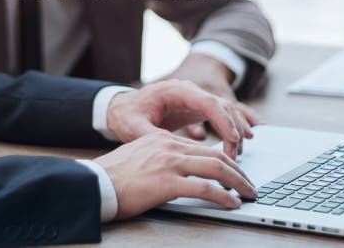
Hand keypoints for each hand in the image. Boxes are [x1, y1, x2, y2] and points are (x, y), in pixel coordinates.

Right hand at [95, 130, 257, 219]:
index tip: (234, 173)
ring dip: (238, 182)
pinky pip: (205, 188)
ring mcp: (168, 163)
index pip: (201, 147)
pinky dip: (223, 196)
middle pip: (214, 155)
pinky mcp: (167, 183)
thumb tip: (178, 170)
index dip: (223, 160)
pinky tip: (231, 203)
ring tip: (249, 194)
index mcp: (162, 140)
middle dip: (237, 171)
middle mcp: (168, 147)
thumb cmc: (112, 176)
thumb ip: (159, 157)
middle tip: (249, 185)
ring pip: (215, 168)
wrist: (94, 184)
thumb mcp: (138, 157)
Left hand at [106, 79, 246, 158]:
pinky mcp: (197, 109)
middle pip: (221, 105)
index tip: (233, 138)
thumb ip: (150, 135)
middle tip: (235, 154)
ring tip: (237, 154)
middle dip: (233, 129)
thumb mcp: (133, 127)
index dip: (222, 120)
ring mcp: (195, 99)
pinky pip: (221, 116)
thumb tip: (170, 149)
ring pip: (225, 110)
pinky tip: (239, 145)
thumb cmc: (127, 115)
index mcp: (174, 91)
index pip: (206, 101)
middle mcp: (189, 91)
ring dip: (235, 130)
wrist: (123, 108)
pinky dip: (231, 129)